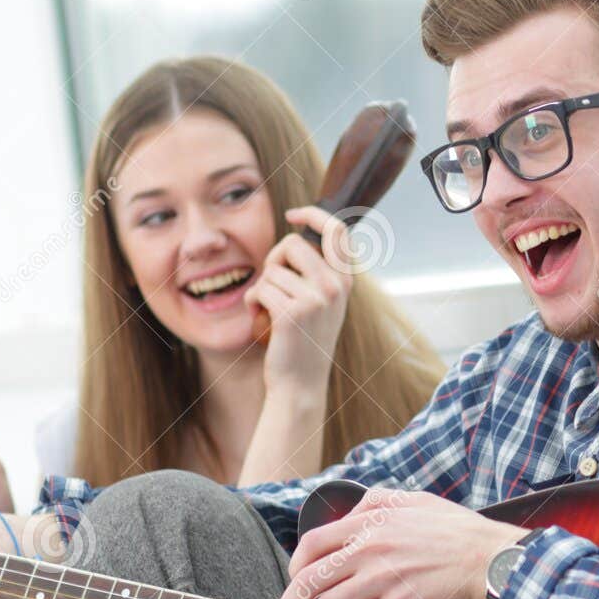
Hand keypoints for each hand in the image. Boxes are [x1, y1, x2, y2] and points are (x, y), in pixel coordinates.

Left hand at [246, 206, 353, 397]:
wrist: (300, 384)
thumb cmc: (304, 341)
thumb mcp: (323, 303)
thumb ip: (319, 271)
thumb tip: (297, 234)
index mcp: (345, 281)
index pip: (337, 230)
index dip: (312, 213)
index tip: (293, 214)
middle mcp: (335, 286)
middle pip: (292, 243)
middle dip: (274, 260)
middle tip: (274, 285)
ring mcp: (316, 299)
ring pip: (271, 269)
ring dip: (262, 288)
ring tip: (270, 310)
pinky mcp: (292, 313)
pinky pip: (259, 289)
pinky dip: (252, 303)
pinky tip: (261, 318)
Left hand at [274, 489, 527, 598]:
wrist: (490, 558)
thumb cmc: (456, 531)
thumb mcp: (412, 500)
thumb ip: (375, 502)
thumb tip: (350, 513)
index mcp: (368, 524)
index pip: (311, 544)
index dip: (293, 569)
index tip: (293, 585)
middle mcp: (368, 550)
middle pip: (306, 582)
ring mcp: (382, 580)